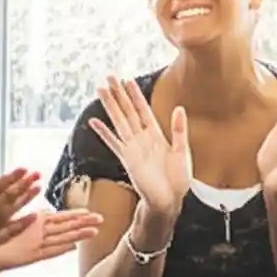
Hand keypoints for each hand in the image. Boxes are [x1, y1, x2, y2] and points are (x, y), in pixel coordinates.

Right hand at [0, 169, 40, 260]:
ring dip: (25, 199)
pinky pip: (11, 231)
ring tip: (38, 188)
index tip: (23, 169)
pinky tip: (35, 215)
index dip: (10, 178)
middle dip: (22, 184)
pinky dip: (23, 224)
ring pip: (10, 211)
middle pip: (5, 197)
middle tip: (36, 175)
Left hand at [0, 209, 103, 272]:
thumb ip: (17, 200)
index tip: (89, 210)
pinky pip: (48, 251)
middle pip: (66, 227)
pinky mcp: (30, 255)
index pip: (59, 217)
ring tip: (94, 232)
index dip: (74, 214)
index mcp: (35, 223)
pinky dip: (61, 249)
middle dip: (83, 222)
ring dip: (78, 236)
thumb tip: (26, 185)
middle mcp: (39, 234)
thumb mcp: (6, 212)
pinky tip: (73, 247)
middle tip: (101, 218)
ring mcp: (36, 245)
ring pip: (62, 239)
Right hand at [88, 77, 189, 215]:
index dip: (135, 95)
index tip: (128, 80)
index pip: (143, 109)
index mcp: (156, 134)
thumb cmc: (178, 179)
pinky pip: (113, 143)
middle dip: (118, 94)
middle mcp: (142, 138)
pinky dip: (104, 133)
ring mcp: (133, 148)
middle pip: (127, 111)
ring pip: (119, 121)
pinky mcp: (127, 160)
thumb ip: (179, 130)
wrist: (170, 201)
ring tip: (100, 90)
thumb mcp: (183, 151)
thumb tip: (179, 108)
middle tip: (108, 76)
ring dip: (110, 106)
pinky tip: (93, 122)